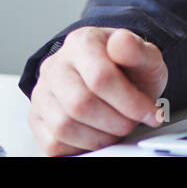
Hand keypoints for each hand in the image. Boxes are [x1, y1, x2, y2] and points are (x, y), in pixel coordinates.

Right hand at [28, 26, 168, 155]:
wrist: (114, 78)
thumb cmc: (128, 70)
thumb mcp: (146, 58)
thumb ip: (139, 51)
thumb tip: (123, 41)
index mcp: (82, 42)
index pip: (101, 76)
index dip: (130, 102)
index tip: (150, 113)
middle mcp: (56, 65)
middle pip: (80, 104)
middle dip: (115, 122)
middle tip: (131, 122)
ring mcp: (42, 92)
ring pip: (63, 126)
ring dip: (99, 137)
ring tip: (116, 128)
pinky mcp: (36, 117)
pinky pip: (53, 143)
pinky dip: (80, 146)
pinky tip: (97, 134)